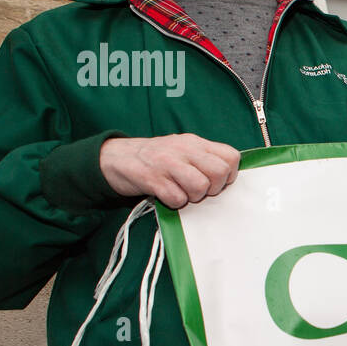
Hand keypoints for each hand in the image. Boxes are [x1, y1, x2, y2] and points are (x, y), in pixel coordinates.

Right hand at [100, 135, 239, 208]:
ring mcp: (167, 163)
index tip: (217, 182)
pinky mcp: (152, 178)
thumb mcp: (183, 150)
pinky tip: (166, 195)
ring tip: (182, 192)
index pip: (231, 156)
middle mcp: (183, 149)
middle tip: (200, 190)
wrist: (115, 157)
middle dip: (214, 188)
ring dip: (193, 196)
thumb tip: (229, 176)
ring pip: (200, 186)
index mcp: (195, 143)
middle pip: (219, 172)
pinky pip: (176, 198)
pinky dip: (174, 202)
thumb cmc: (155, 158)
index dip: (229, 175)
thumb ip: (205, 158)